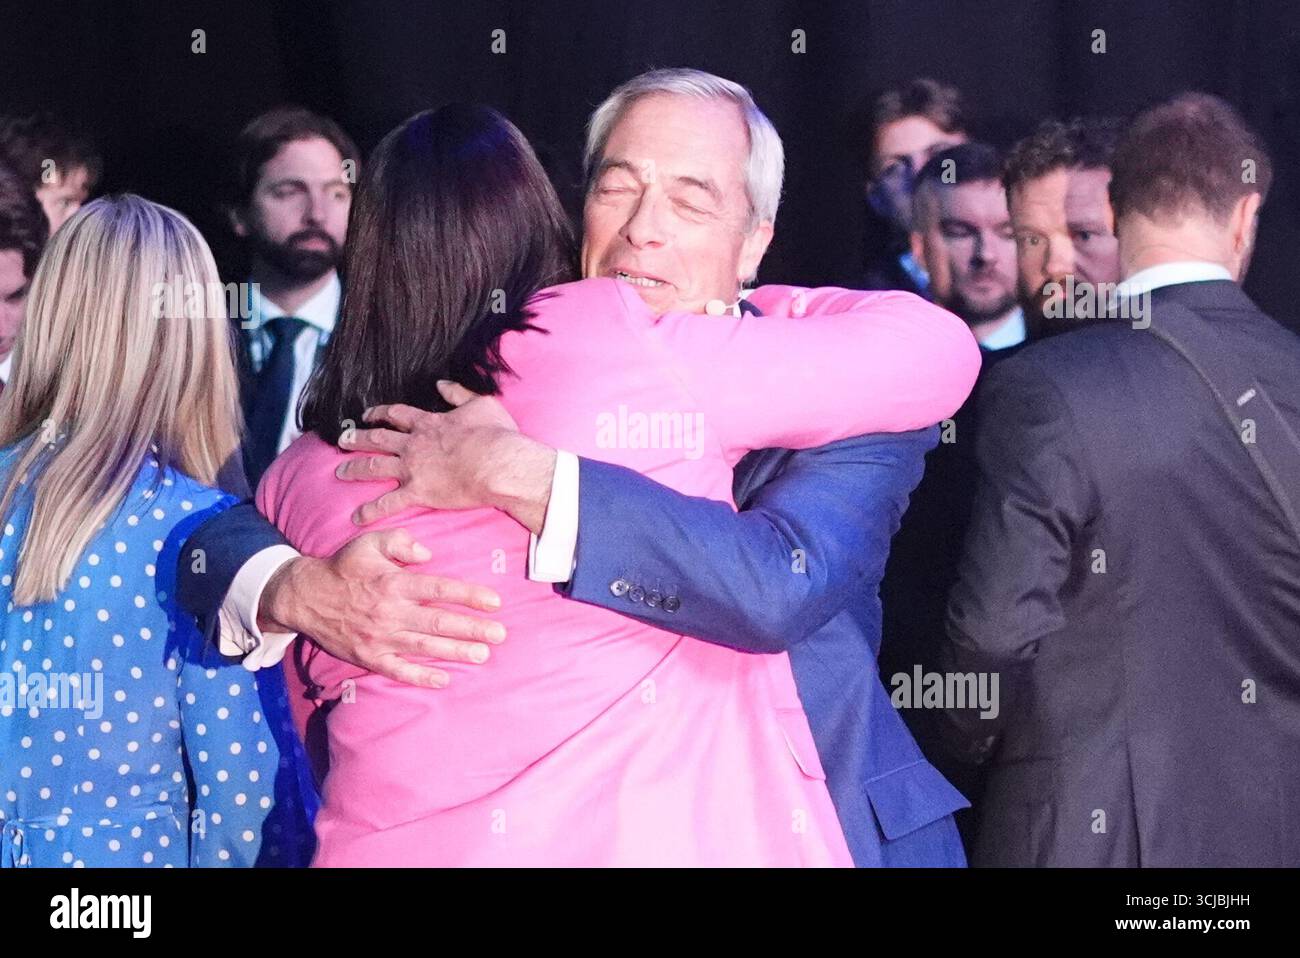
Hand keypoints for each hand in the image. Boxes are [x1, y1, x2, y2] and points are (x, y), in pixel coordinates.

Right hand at [258, 527, 504, 687]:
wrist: (304, 596)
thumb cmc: (343, 566)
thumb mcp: (369, 542)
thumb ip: (400, 541)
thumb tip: (429, 554)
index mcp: (394, 583)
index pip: (439, 589)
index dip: (468, 595)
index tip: (494, 602)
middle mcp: (390, 611)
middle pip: (438, 621)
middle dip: (472, 628)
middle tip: (500, 634)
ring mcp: (380, 637)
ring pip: (424, 646)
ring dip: (456, 651)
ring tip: (483, 654)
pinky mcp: (368, 656)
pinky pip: (398, 670)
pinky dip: (421, 676)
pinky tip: (444, 679)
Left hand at [337, 380, 556, 533]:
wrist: (497, 464)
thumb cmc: (495, 435)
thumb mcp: (481, 404)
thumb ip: (459, 393)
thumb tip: (441, 384)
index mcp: (429, 423)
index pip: (397, 415)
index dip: (380, 413)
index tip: (368, 414)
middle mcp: (414, 444)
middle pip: (378, 439)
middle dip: (358, 439)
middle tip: (342, 440)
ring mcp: (412, 469)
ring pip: (374, 467)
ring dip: (355, 469)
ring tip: (339, 472)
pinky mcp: (418, 492)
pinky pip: (388, 502)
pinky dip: (371, 510)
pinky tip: (357, 516)